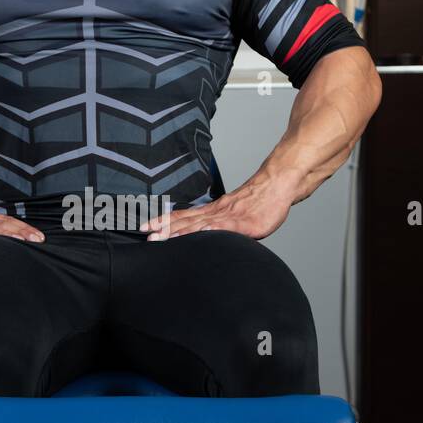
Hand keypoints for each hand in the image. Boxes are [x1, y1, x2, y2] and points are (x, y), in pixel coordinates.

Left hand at [140, 176, 294, 241]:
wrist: (277, 185)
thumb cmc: (257, 202)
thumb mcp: (232, 213)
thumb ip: (217, 224)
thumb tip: (202, 233)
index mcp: (212, 211)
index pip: (182, 216)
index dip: (163, 222)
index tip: (145, 228)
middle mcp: (216, 212)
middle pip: (186, 220)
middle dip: (165, 229)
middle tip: (146, 235)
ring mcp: (230, 217)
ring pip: (201, 224)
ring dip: (181, 231)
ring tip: (164, 237)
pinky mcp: (246, 223)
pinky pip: (227, 226)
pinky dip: (213, 229)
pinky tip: (203, 233)